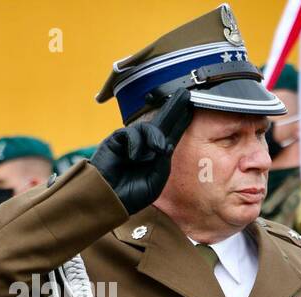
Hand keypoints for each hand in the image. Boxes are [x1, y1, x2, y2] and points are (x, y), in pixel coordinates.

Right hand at [89, 88, 192, 214]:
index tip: (191, 110)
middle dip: (173, 109)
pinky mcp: (116, 140)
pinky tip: (134, 157)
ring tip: (159, 149)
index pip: (170, 136)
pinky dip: (136, 144)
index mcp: (156, 157)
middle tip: (185, 95)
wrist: (108, 199)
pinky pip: (130, 133)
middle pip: (161, 123)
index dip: (180, 123)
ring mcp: (131, 142)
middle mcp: (145, 147)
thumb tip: (167, 142)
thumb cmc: (131, 194)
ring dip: (155, 136)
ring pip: (147, 128)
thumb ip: (162, 162)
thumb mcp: (155, 180)